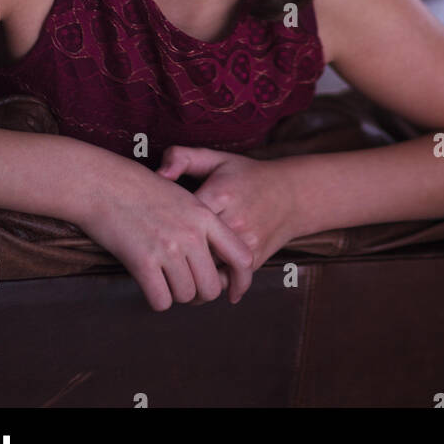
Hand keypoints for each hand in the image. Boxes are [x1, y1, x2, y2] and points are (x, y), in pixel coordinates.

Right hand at [79, 158, 253, 312]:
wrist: (103, 184)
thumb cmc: (139, 189)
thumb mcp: (182, 195)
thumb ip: (201, 223)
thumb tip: (214, 255)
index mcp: (205, 216)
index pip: (241, 256)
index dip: (241, 281)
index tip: (233, 292)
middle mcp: (191, 234)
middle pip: (212, 286)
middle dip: (200, 294)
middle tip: (186, 288)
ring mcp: (168, 248)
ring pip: (186, 296)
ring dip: (176, 295)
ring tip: (164, 279)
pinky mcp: (143, 262)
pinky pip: (161, 301)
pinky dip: (156, 299)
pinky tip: (150, 284)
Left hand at [157, 145, 300, 294]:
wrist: (291, 193)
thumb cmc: (246, 176)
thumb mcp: (216, 159)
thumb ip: (182, 158)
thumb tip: (158, 173)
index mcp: (220, 194)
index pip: (181, 218)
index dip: (162, 227)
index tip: (152, 229)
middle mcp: (234, 219)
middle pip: (191, 249)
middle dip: (172, 256)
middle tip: (156, 257)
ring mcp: (246, 242)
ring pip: (208, 269)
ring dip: (189, 275)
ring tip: (173, 273)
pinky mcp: (255, 259)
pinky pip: (226, 281)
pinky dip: (210, 285)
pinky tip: (197, 280)